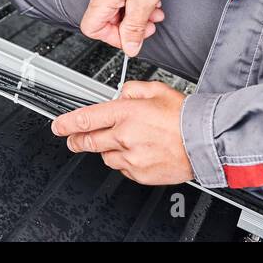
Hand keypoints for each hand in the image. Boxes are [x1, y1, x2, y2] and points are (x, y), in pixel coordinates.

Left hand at [51, 81, 192, 184]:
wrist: (204, 141)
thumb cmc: (184, 116)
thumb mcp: (157, 89)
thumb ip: (132, 89)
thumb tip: (119, 94)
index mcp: (126, 113)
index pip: (86, 118)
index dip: (66, 123)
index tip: (58, 126)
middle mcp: (125, 136)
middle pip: (88, 141)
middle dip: (77, 140)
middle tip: (74, 139)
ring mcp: (131, 157)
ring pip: (105, 156)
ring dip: (107, 149)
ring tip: (125, 142)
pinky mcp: (139, 173)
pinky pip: (122, 168)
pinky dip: (125, 161)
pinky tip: (139, 152)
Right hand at [80, 0, 186, 56]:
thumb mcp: (143, 2)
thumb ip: (135, 28)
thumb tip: (130, 47)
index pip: (92, 29)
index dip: (112, 38)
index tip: (131, 38)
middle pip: (106, 21)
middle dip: (130, 27)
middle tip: (149, 25)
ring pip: (117, 10)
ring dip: (137, 15)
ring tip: (154, 11)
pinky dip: (136, 3)